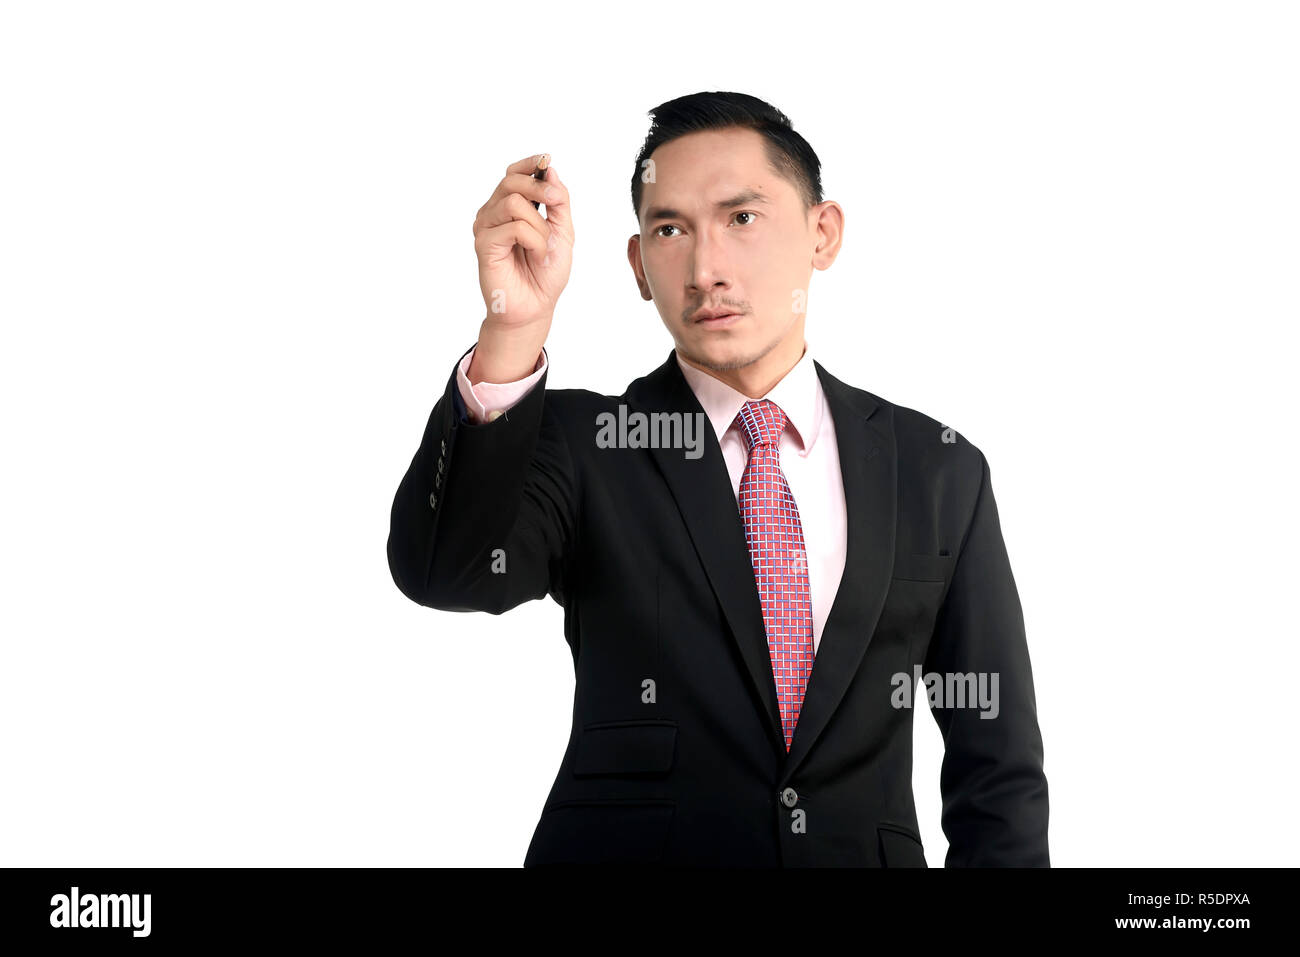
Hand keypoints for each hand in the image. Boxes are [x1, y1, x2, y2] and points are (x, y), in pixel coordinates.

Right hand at [473, 153, 573, 331]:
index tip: (547, 160)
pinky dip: (535, 241)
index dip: (530, 163)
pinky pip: (514, 227)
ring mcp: (486, 228)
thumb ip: (558, 202)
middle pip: (511, 181)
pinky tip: (537, 256)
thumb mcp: (562, 232)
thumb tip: (550, 170)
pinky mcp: (484, 244)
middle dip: (539, 189)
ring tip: (544, 247)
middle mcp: (494, 213)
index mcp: (511, 208)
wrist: (535, 307)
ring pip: (514, 203)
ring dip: (540, 225)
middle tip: (555, 205)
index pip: (513, 173)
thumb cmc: (545, 273)